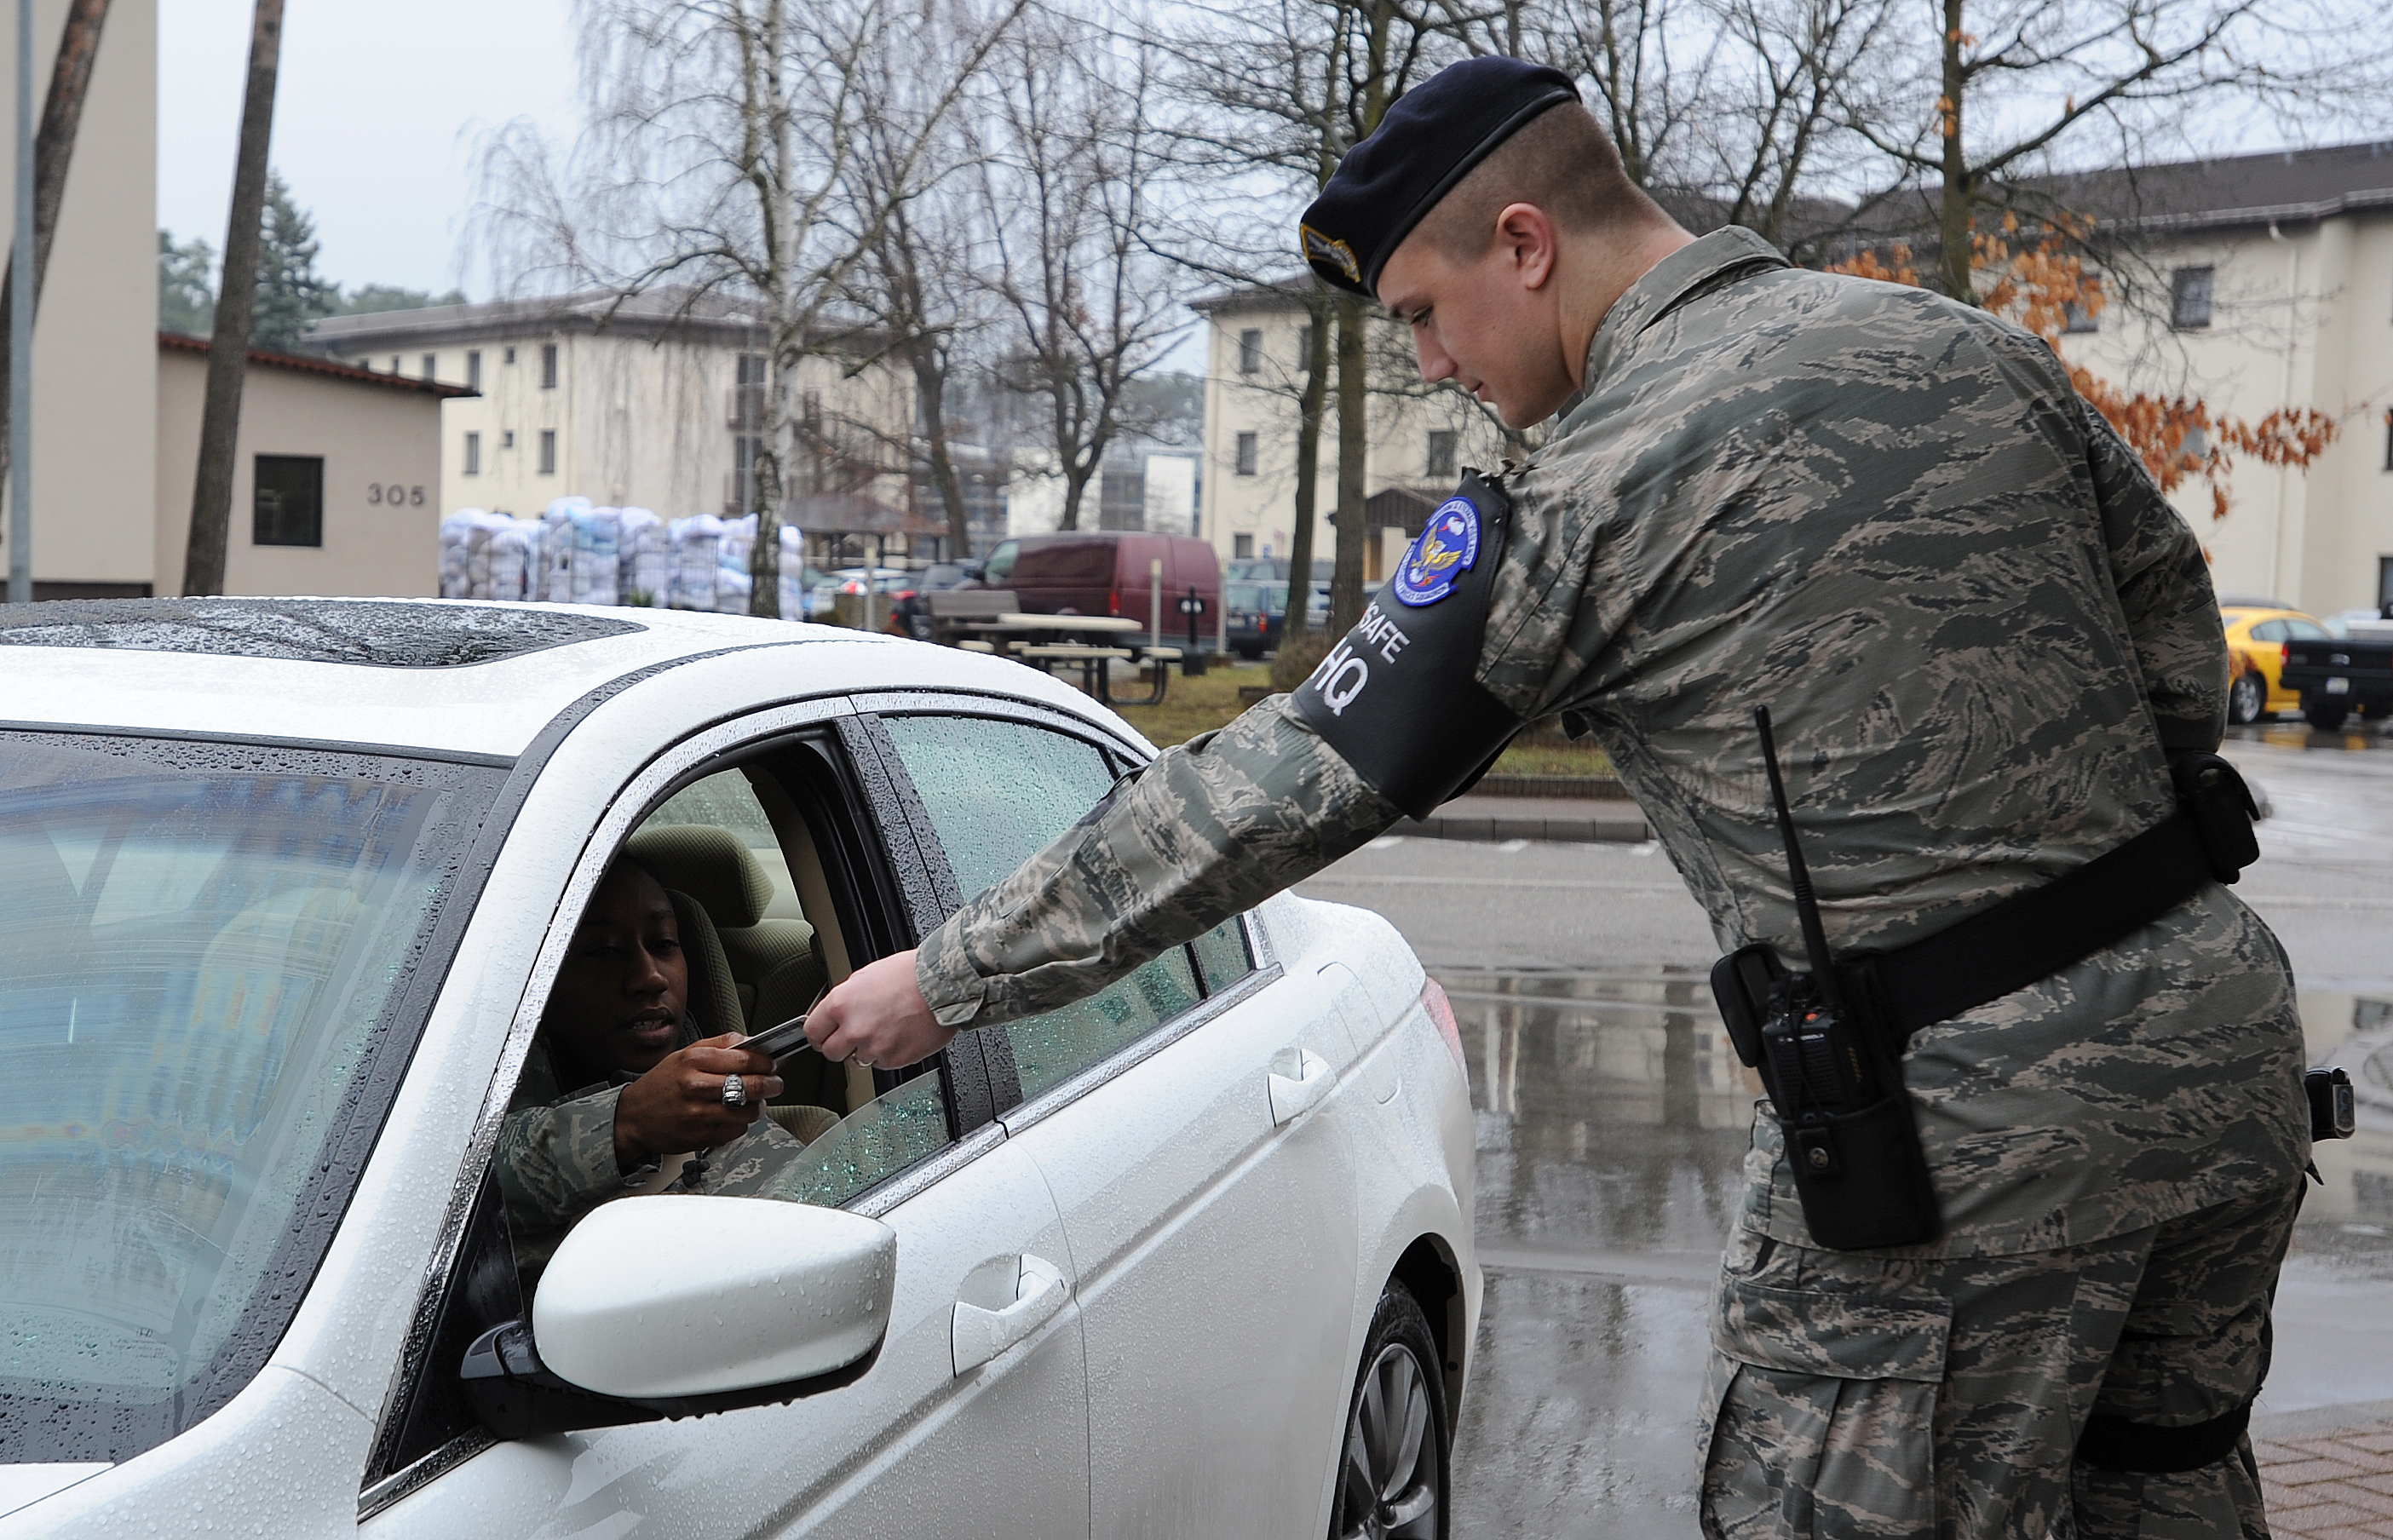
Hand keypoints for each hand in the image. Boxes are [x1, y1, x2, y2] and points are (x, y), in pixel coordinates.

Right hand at [613, 1034, 781, 1171]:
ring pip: (748, 1111)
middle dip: (771, 1084)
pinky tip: (734, 1116)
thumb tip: (751, 1041)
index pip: (744, 1059)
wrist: (633, 1117)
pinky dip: (741, 1124)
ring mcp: (698, 1114)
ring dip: (758, 1106)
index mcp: (693, 1061)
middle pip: (750, 1085)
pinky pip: (736, 1131)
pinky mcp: (701, 1136)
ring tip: (755, 1101)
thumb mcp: (685, 1054)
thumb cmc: (662, 1084)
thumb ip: (720, 1045)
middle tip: (775, 1084)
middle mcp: (696, 1086)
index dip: (765, 1062)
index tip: (771, 1064)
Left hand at [808, 951, 956, 1073]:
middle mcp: (854, 1029)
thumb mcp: (867, 976)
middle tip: (853, 1035)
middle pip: (831, 1053)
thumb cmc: (911, 974)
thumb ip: (847, 999)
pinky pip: (881, 1063)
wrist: (943, 986)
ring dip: (865, 1051)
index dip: (819, 1034)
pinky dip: (887, 1054)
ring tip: (883, 1031)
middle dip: (840, 1045)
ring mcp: (874, 1048)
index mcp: (841, 1004)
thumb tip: (838, 1011)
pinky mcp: (894, 1060)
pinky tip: (898, 1035)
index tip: (823, 1035)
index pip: (813, 1031)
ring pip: (856, 1061)